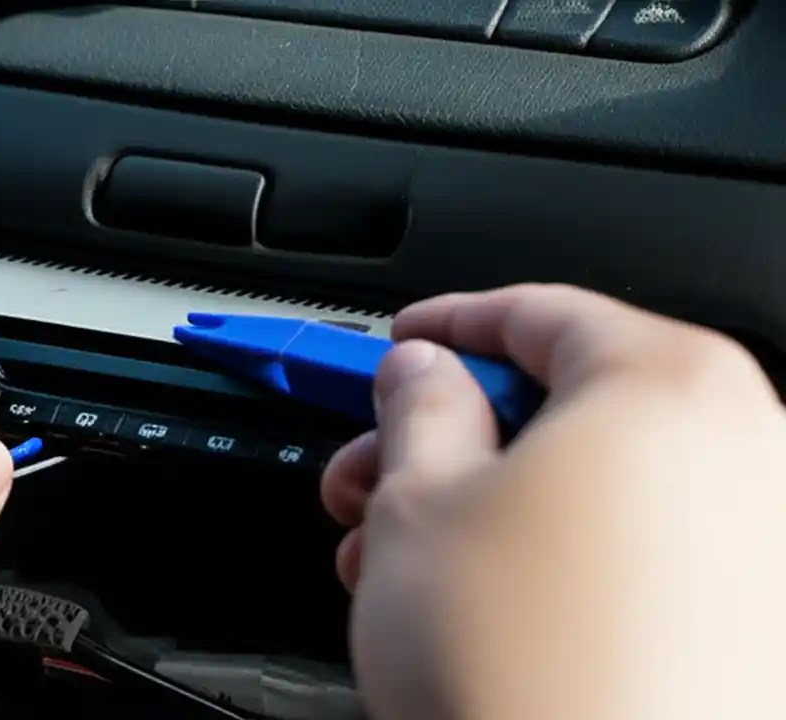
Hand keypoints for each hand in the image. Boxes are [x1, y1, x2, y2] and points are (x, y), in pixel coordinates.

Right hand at [322, 285, 785, 719]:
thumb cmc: (528, 675)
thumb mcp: (418, 502)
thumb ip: (416, 407)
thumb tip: (421, 375)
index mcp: (668, 387)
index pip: (541, 313)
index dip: (448, 325)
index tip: (402, 346)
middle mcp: (747, 451)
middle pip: (569, 406)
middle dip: (446, 440)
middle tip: (374, 473)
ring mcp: (764, 544)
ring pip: (596, 488)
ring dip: (484, 509)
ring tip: (398, 561)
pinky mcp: (758, 625)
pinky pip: (640, 553)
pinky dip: (553, 560)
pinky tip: (473, 603)